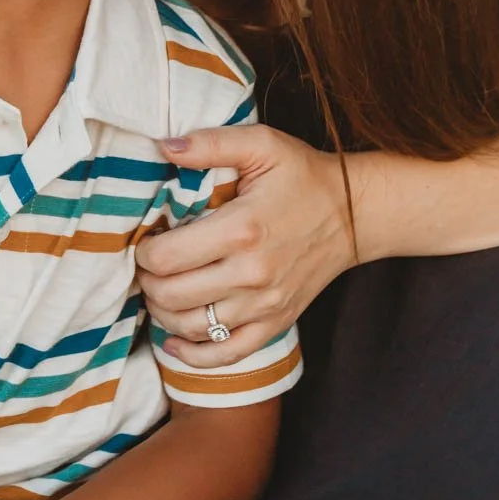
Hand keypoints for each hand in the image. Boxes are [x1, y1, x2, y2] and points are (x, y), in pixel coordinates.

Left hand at [138, 125, 364, 366]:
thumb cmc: (303, 176)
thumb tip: (164, 146)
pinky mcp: (276, 324)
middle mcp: (251, 274)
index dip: (144, 251)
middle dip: (147, 281)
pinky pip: (225, 355)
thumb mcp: (261, 144)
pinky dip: (193, 355)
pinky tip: (175, 340)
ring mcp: (265, 306)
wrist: (354, 215)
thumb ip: (210, 143)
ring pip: (191, 328)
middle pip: (171, 296)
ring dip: (162, 313)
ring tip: (158, 290)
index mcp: (242, 229)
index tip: (146, 240)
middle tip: (147, 265)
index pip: (167, 258)